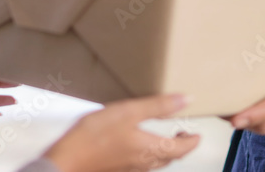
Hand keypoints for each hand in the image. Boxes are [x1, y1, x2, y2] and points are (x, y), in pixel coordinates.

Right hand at [43, 94, 199, 171]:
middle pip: (169, 158)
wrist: (66, 162)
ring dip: (164, 151)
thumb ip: (158, 106)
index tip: (198, 134)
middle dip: (180, 146)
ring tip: (163, 136)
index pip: (181, 149)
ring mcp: (129, 168)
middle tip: (183, 134)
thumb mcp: (128, 112)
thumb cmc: (95, 136)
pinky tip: (137, 144)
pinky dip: (147, 154)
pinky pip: (140, 164)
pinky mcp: (116, 169)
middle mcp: (143, 163)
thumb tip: (187, 100)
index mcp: (151, 149)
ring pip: (155, 162)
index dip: (192, 141)